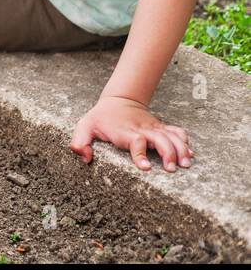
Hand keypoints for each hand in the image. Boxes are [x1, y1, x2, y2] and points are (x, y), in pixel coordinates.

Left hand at [69, 95, 193, 171]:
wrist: (118, 100)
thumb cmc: (100, 117)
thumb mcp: (84, 126)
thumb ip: (79, 141)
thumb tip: (84, 157)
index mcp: (123, 132)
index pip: (135, 141)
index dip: (140, 154)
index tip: (145, 167)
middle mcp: (141, 129)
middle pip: (160, 140)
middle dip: (168, 154)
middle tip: (171, 169)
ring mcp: (153, 128)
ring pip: (172, 137)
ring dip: (180, 150)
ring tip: (185, 164)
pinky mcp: (161, 127)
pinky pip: (176, 132)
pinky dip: (185, 142)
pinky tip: (190, 154)